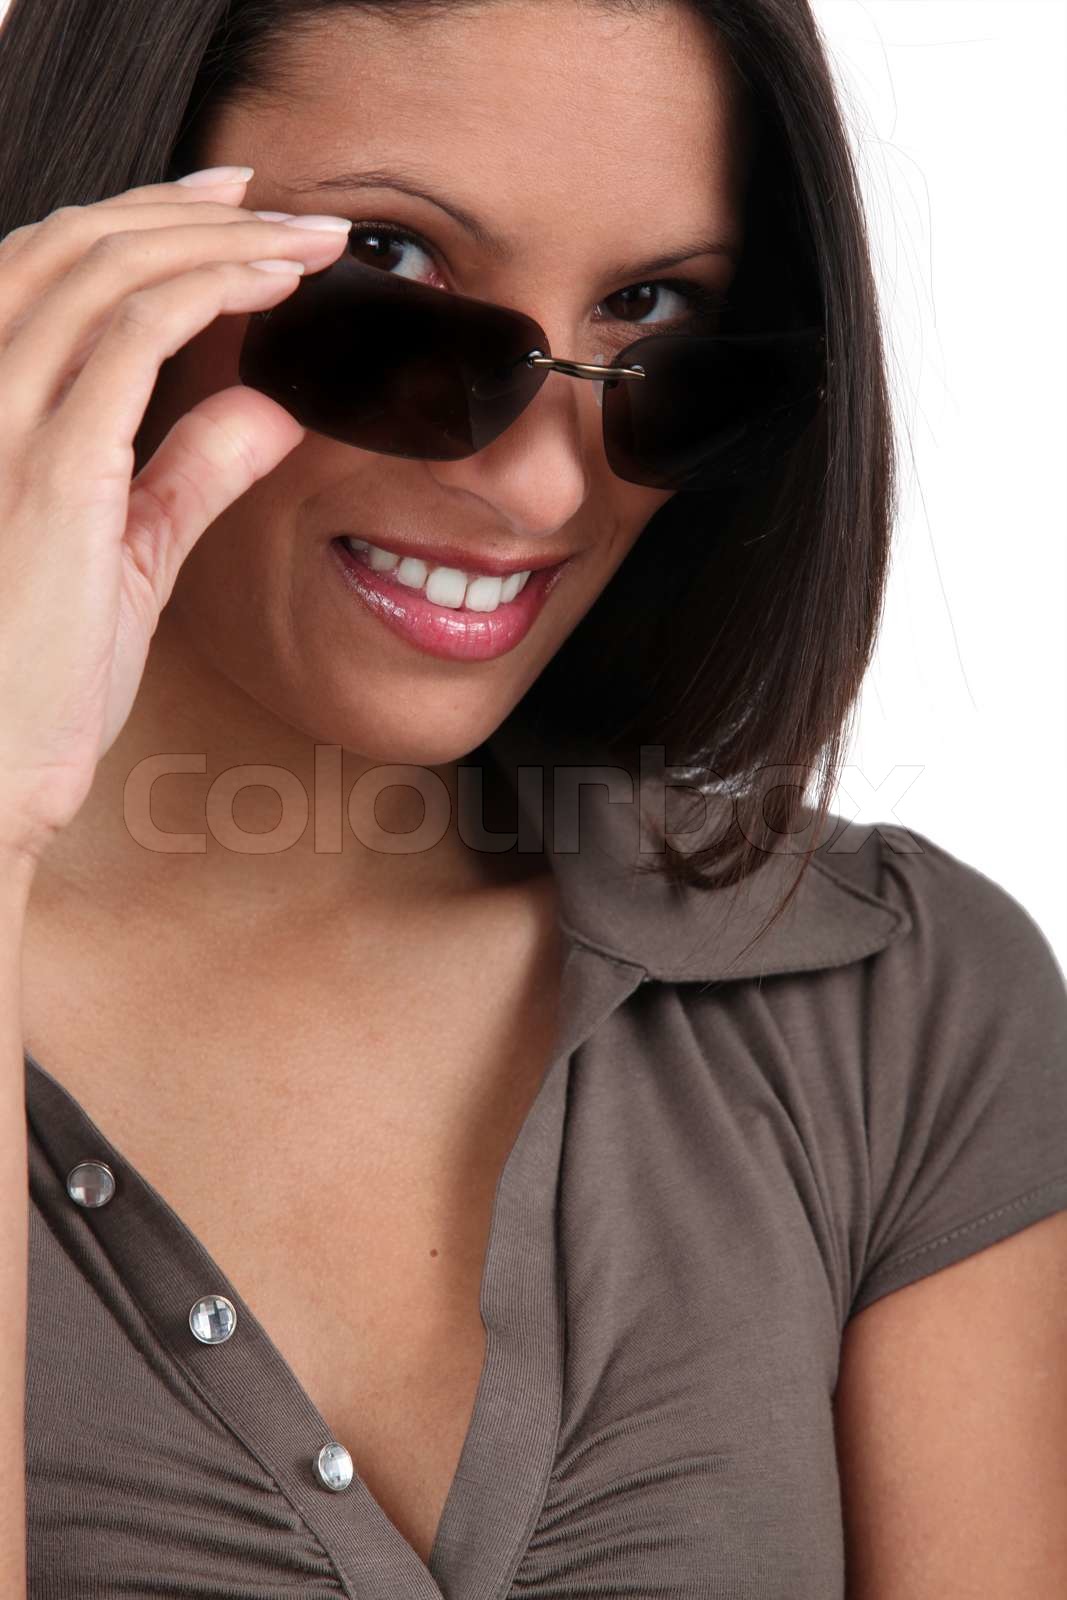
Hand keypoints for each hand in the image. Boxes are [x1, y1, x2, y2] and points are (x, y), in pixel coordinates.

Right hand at [0, 169, 349, 864]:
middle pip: (80, 243)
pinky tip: (277, 285)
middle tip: (294, 208)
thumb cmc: (35, 680)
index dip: (143, 214)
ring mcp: (2, 424)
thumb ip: (184, 472)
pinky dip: (210, 289)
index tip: (231, 202)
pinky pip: (130, 336)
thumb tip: (266, 407)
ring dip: (219, 237)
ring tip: (309, 239)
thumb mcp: (120, 555)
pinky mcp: (50, 469)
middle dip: (194, 209)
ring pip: (108, 269)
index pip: (51, 264)